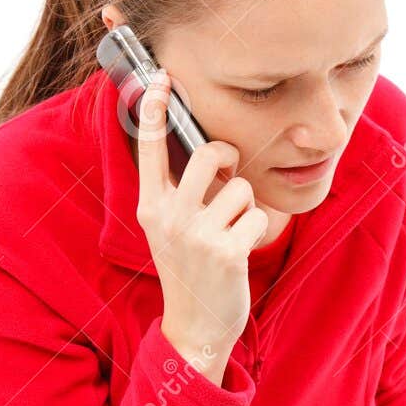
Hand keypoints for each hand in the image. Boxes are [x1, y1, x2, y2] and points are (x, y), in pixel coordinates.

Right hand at [135, 68, 268, 379]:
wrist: (196, 326)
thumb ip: (177, 191)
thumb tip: (205, 149)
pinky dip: (256, 231)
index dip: (153, 109)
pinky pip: (257, 216)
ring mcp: (196, 235)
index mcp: (150, 207)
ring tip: (230, 232)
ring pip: (240, 187)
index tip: (161, 78)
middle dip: (226, 159)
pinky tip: (240, 251)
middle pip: (207, 154)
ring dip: (244, 207)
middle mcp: (168, 217)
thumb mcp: (168, 229)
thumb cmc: (189, 269)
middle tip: (226, 179)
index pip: (148, 148)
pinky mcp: (226, 252)